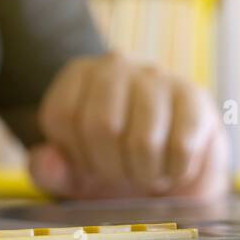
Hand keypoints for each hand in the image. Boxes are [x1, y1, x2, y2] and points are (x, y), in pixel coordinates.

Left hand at [28, 52, 229, 199]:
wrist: (170, 168)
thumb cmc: (114, 164)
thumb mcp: (73, 174)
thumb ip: (48, 171)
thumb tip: (45, 161)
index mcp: (78, 75)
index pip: (61, 116)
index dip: (76, 155)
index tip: (91, 163)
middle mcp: (115, 65)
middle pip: (102, 125)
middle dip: (111, 167)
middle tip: (122, 173)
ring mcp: (157, 77)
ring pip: (143, 140)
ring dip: (144, 174)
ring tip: (147, 171)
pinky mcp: (194, 96)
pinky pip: (181, 148)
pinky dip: (174, 172)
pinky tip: (172, 166)